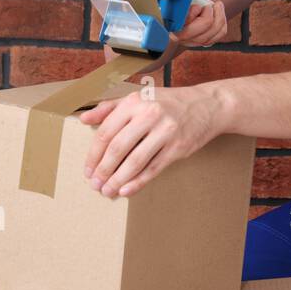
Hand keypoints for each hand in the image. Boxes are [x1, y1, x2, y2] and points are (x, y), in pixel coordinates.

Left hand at [77, 84, 222, 197]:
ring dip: (118, 179)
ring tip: (108, 190)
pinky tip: (126, 190)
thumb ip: (109, 108)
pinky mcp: (178, 147)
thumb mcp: (138, 98)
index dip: (94, 154)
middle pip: (118, 148)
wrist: (207, 105)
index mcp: (134, 102)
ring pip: (135, 161)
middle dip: (104, 170)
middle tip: (95, 185)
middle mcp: (149, 114)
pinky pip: (153, 168)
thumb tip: (83, 120)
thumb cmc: (168, 103)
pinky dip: (138, 182)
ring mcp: (165, 131)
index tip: (88, 170)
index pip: (106, 132)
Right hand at [175, 0, 227, 48]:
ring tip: (217, 7)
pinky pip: (212, 39)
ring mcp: (185, 34)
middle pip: (188, 35)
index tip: (196, 6)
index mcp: (167, 9)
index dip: (187, 18)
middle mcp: (172, 25)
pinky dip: (220, 27)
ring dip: (217, 21)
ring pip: (203, 39)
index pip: (172, 24)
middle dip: (206, 20)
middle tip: (210, 5)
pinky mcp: (197, 39)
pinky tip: (219, 15)